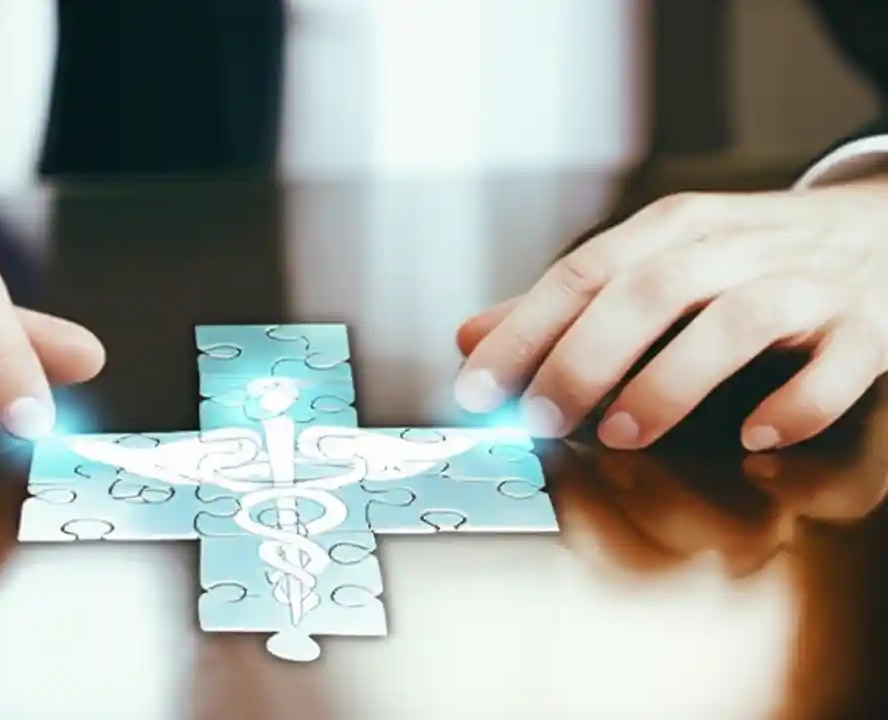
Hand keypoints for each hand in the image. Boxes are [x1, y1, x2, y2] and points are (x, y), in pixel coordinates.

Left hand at [454, 174, 887, 450]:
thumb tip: (472, 338)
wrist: (884, 223)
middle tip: (540, 417)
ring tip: (621, 432)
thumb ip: (566, 305)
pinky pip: (838, 366)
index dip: (525, 332)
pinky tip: (754, 438)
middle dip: (584, 358)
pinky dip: (796, 404)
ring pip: (736, 322)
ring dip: (671, 380)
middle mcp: (735, 247)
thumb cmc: (748, 257)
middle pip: (649, 292)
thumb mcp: (655, 262)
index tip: (478, 388)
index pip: (583, 273)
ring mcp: (806, 284)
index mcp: (672, 230)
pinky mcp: (868, 326)